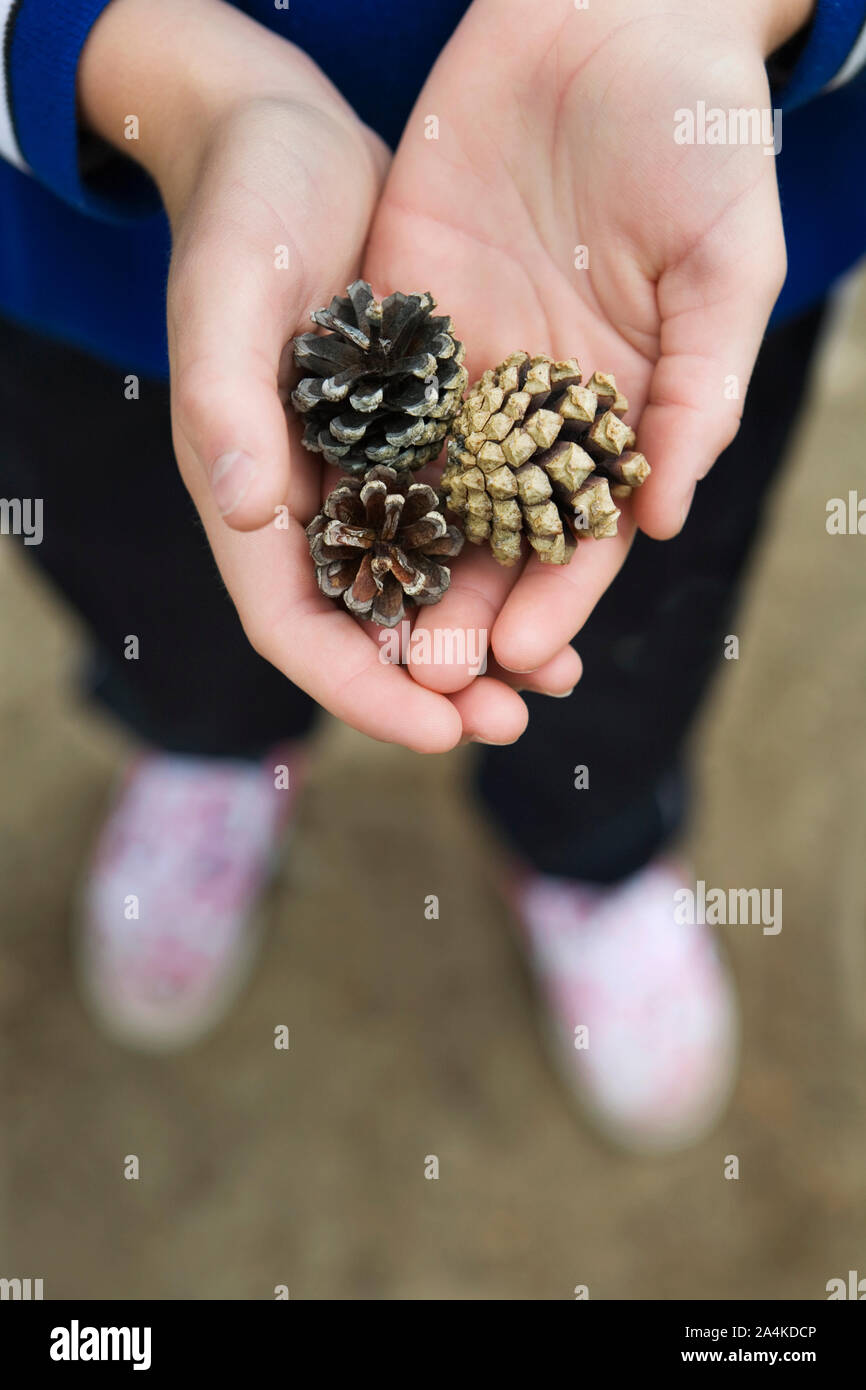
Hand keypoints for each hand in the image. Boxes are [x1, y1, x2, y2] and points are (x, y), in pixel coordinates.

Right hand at [79, 0, 570, 750]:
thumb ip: (223, 402)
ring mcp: (371, 475)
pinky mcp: (426, 437)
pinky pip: (472, 520)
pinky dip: (514, 562)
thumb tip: (246, 511)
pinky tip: (567, 588)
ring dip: (489, 642)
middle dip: (436, 685)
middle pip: (368, 627)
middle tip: (507, 722)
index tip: (431, 730)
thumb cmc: (243, 212)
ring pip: (430, 588)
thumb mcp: (225, 293)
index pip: (293, 625)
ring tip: (554, 682)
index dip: (358, 686)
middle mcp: (312, 502)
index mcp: (249, 493)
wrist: (293, 143)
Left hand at [364, 0, 810, 686]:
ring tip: (369, 630)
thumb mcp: (723, 266)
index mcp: (611, 412)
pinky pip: (365, 398)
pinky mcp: (397, 311)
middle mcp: (530, 406)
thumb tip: (660, 520)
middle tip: (433, 675)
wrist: (611, 15)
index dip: (557, 599)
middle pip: (491, 534)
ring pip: (420, 486)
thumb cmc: (698, 140)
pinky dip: (342, 460)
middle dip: (467, 607)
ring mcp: (458, 364)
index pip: (579, 531)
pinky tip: (312, 522)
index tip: (523, 657)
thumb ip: (697, 389)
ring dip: (398, 563)